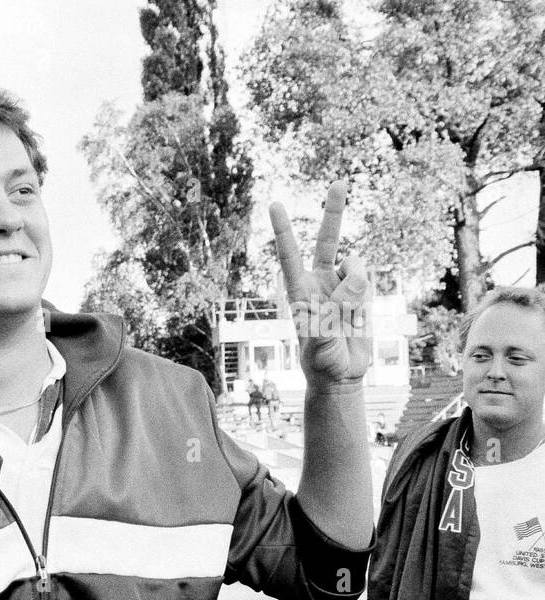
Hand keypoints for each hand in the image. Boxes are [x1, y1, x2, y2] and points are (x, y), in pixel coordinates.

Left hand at [270, 180, 372, 386]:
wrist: (341, 375)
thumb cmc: (322, 363)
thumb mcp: (322, 343)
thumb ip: (335, 314)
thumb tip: (354, 282)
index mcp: (299, 292)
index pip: (290, 256)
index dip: (284, 230)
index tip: (275, 205)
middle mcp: (320, 282)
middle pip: (328, 240)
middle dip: (335, 211)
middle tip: (340, 181)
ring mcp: (342, 285)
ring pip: (358, 266)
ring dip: (358, 287)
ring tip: (349, 317)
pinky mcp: (361, 292)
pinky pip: (369, 281)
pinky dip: (367, 297)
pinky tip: (358, 317)